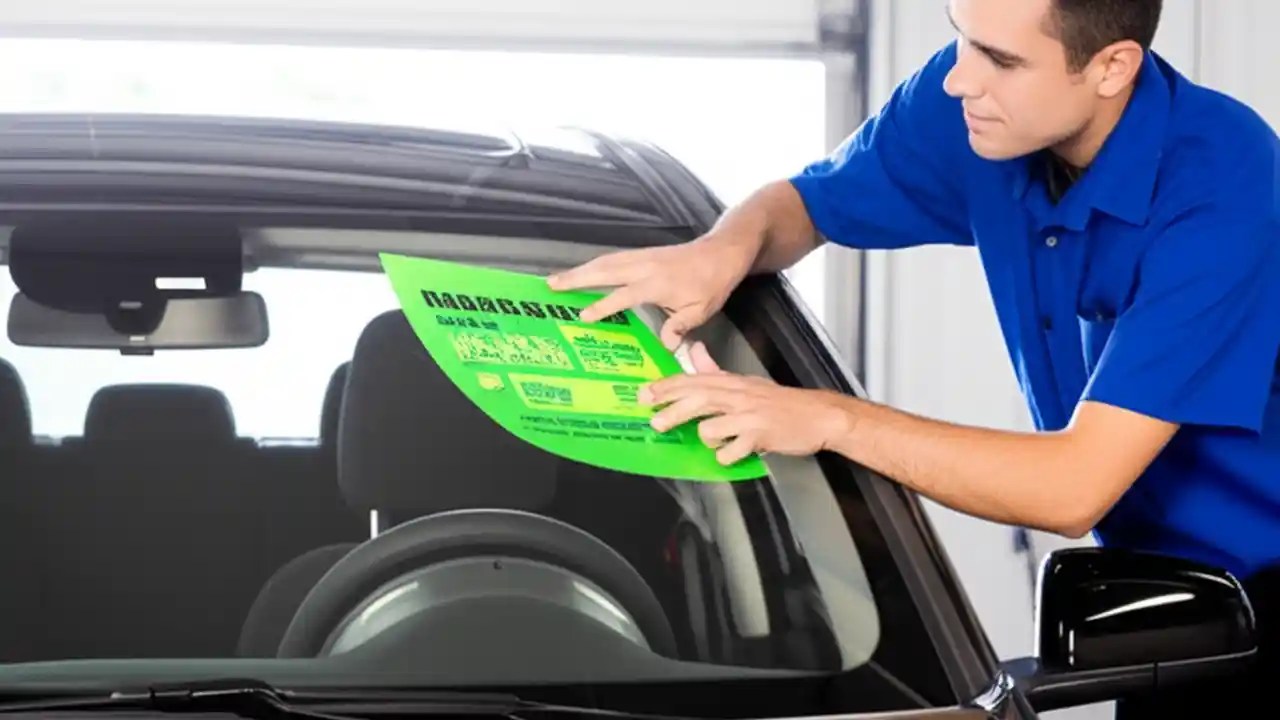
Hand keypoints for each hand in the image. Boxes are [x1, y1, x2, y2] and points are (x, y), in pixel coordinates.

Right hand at [547, 233, 755, 349]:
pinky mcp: (643, 253)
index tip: (582, 315)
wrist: (721, 252)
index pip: (623, 296)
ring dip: (580, 269)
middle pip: (604, 271)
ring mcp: (642, 257)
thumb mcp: (700, 311)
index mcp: (657, 283)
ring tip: (558, 278)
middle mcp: (645, 267)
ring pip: (605, 261)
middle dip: (576, 278)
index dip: (603, 306)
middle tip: (551, 284)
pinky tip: (584, 271)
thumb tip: (664, 347)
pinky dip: (595, 264)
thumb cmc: (712, 283)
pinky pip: (613, 258)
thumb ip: (679, 327)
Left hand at [641, 342, 852, 464]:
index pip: (693, 379)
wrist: (818, 415)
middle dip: (672, 410)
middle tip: (654, 422)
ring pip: (711, 426)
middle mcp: (738, 396)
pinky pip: (731, 451)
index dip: (667, 386)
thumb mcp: (746, 381)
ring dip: (705, 437)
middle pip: (697, 399)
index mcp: (732, 383)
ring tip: (712, 441)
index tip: (645, 393)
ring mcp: (749, 416)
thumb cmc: (780, 401)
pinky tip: (731, 454)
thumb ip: (716, 370)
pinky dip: (726, 456)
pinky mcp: (760, 436)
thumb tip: (694, 351)